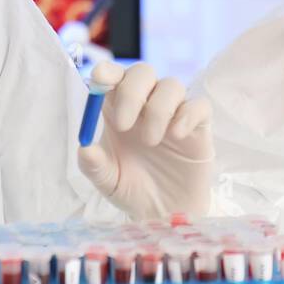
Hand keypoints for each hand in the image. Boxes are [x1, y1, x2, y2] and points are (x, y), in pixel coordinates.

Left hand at [76, 61, 213, 219]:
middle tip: (123, 125)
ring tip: (151, 142)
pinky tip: (177, 135)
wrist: (165, 212)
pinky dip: (188, 115)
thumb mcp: (107, 181)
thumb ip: (94, 165)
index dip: (108, 71)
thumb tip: (84, 147)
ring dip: (158, 110)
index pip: (114, 77)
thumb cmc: (132, 188)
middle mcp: (146, 104)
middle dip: (131, 92)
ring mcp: (174, 112)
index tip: (99, 78)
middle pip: (143, 72)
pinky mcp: (199, 125)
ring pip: (171, 85)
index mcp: (119, 109)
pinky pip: (199, 105)